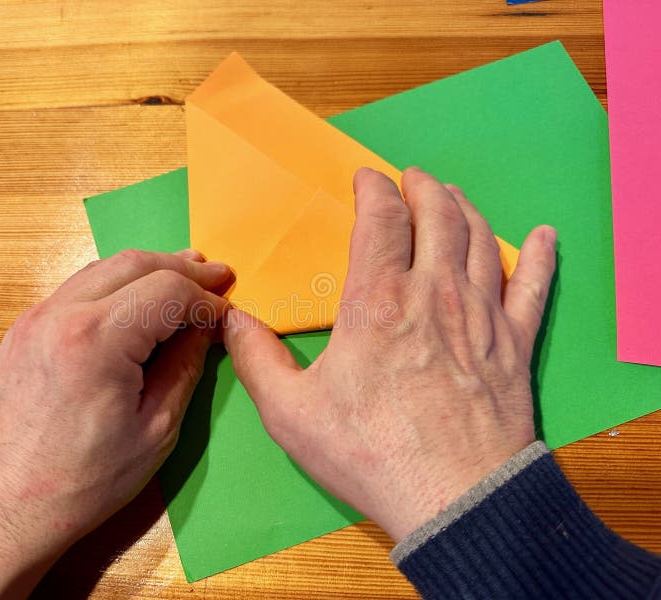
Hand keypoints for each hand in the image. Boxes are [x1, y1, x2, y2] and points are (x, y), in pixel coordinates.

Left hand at [0, 249, 229, 599]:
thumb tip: (205, 329)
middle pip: (134, 263)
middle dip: (182, 267)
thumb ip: (184, 367)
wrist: (0, 507)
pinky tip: (137, 300)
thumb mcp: (155, 430)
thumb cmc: (84, 481)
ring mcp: (35, 318)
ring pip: (103, 268)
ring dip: (148, 269)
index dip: (204, 298)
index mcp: (97, 339)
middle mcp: (61, 314)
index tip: (226, 312)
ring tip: (184, 276)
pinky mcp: (23, 330)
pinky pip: (78, 289)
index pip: (167, 290)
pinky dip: (116, 285)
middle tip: (217, 275)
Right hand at [224, 167, 555, 540]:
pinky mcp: (515, 344)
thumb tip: (231, 320)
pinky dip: (540, 256)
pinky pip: (534, 287)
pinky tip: (545, 236)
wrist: (455, 499)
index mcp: (378, 300)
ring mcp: (482, 315)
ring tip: (455, 196)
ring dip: (467, 208)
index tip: (367, 179)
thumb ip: (257, 358)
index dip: (374, 190)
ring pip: (482, 239)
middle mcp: (435, 292)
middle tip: (414, 178)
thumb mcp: (291, 412)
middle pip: (439, 215)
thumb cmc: (370, 453)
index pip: (381, 220)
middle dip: (424, 187)